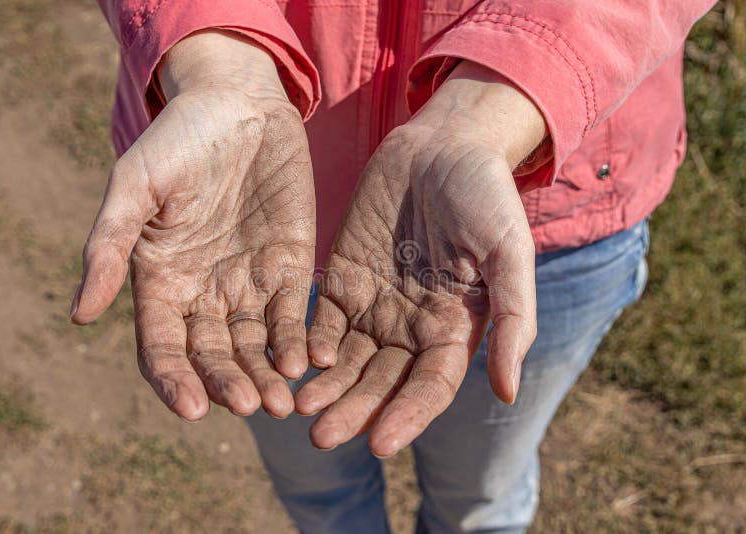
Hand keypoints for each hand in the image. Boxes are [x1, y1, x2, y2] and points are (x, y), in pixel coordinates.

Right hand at [71, 31, 314, 420]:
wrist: (239, 103)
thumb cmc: (178, 140)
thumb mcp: (134, 187)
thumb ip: (108, 247)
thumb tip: (79, 316)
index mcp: (161, 280)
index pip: (163, 347)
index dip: (175, 380)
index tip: (191, 408)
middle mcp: (205, 292)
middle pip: (215, 354)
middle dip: (230, 383)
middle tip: (251, 406)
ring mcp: (250, 282)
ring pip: (257, 345)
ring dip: (269, 374)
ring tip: (283, 400)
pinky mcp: (292, 267)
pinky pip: (297, 314)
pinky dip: (302, 340)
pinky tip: (312, 360)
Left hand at [295, 62, 544, 455]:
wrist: (442, 144)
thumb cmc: (485, 195)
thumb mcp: (509, 250)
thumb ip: (513, 318)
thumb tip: (507, 391)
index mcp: (453, 328)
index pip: (429, 386)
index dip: (407, 416)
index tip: (379, 444)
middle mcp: (411, 327)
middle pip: (381, 382)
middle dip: (354, 411)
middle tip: (320, 437)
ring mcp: (374, 305)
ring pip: (347, 361)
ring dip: (325, 388)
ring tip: (298, 410)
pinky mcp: (341, 280)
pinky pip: (322, 322)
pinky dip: (309, 345)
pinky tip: (295, 362)